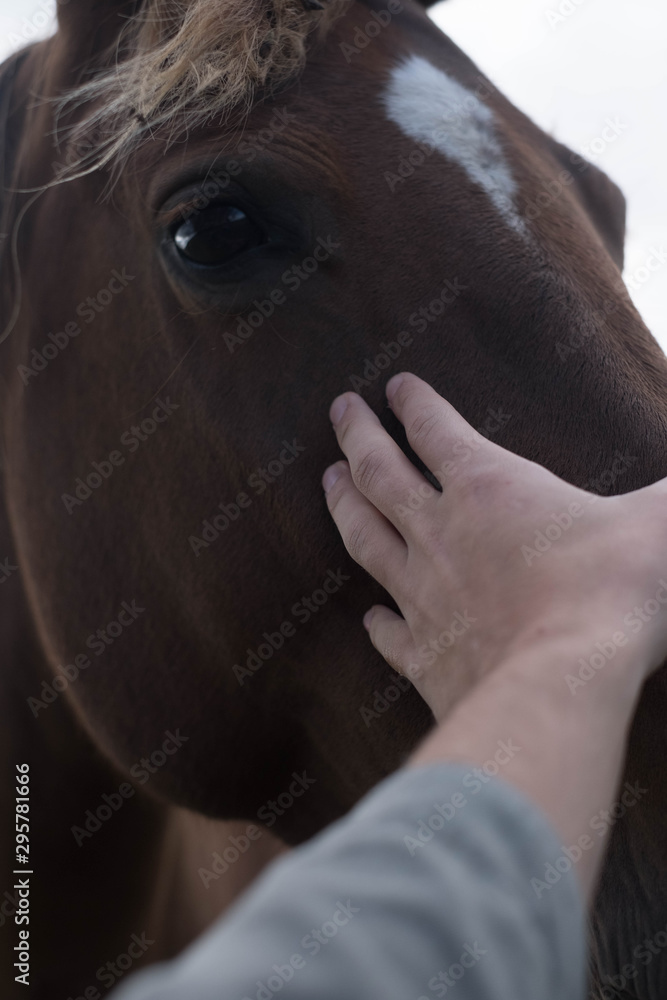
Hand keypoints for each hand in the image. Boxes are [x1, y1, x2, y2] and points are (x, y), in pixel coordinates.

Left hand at [323, 372, 666, 721]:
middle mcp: (440, 534)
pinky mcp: (422, 654)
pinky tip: (369, 616)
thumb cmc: (611, 592)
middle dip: (357, 435)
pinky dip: (376, 620)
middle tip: (338, 410)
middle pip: (381, 472)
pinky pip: (387, 631)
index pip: (436, 430)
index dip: (414, 403)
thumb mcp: (659, 522)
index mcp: (488, 489)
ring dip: (343, 506)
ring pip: (365, 538)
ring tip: (328, 480)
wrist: (563, 683)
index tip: (396, 385)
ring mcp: (422, 596)